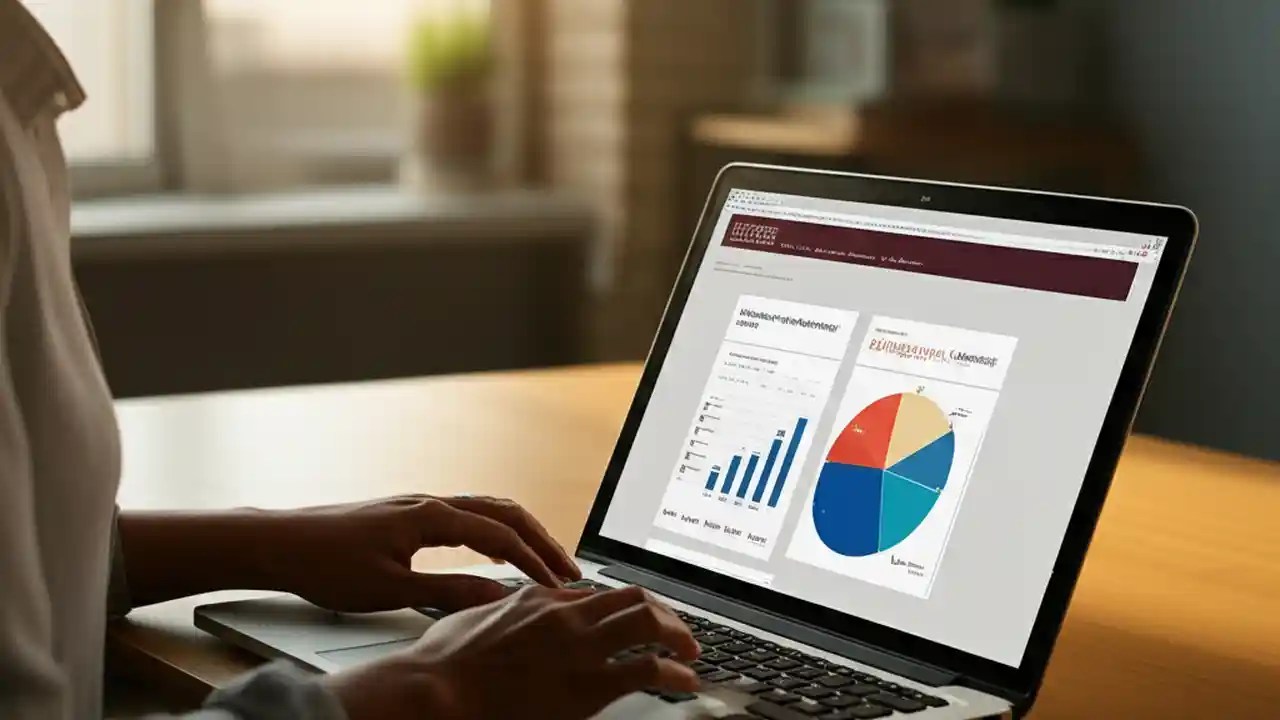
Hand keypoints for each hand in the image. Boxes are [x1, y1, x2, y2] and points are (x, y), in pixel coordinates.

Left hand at [260, 495, 581, 611]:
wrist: (279, 542)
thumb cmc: (325, 564)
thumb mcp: (390, 590)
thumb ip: (448, 594)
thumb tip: (498, 598)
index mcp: (431, 517)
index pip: (502, 537)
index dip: (536, 562)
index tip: (560, 586)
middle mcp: (431, 503)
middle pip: (505, 513)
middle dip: (542, 540)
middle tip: (570, 569)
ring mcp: (419, 505)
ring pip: (487, 509)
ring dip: (521, 532)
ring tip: (545, 558)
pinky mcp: (407, 514)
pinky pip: (467, 514)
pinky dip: (496, 529)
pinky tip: (495, 551)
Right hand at [325, 585, 699, 719]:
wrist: (435, 690)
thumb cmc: (442, 664)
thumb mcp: (470, 620)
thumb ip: (497, 612)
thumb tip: (499, 610)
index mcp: (538, 599)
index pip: (595, 593)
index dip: (622, 606)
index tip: (634, 619)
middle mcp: (566, 614)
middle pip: (632, 597)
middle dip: (662, 612)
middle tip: (677, 631)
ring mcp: (580, 646)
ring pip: (648, 621)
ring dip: (678, 634)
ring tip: (691, 651)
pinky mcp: (589, 682)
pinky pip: (647, 668)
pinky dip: (674, 672)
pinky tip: (683, 680)